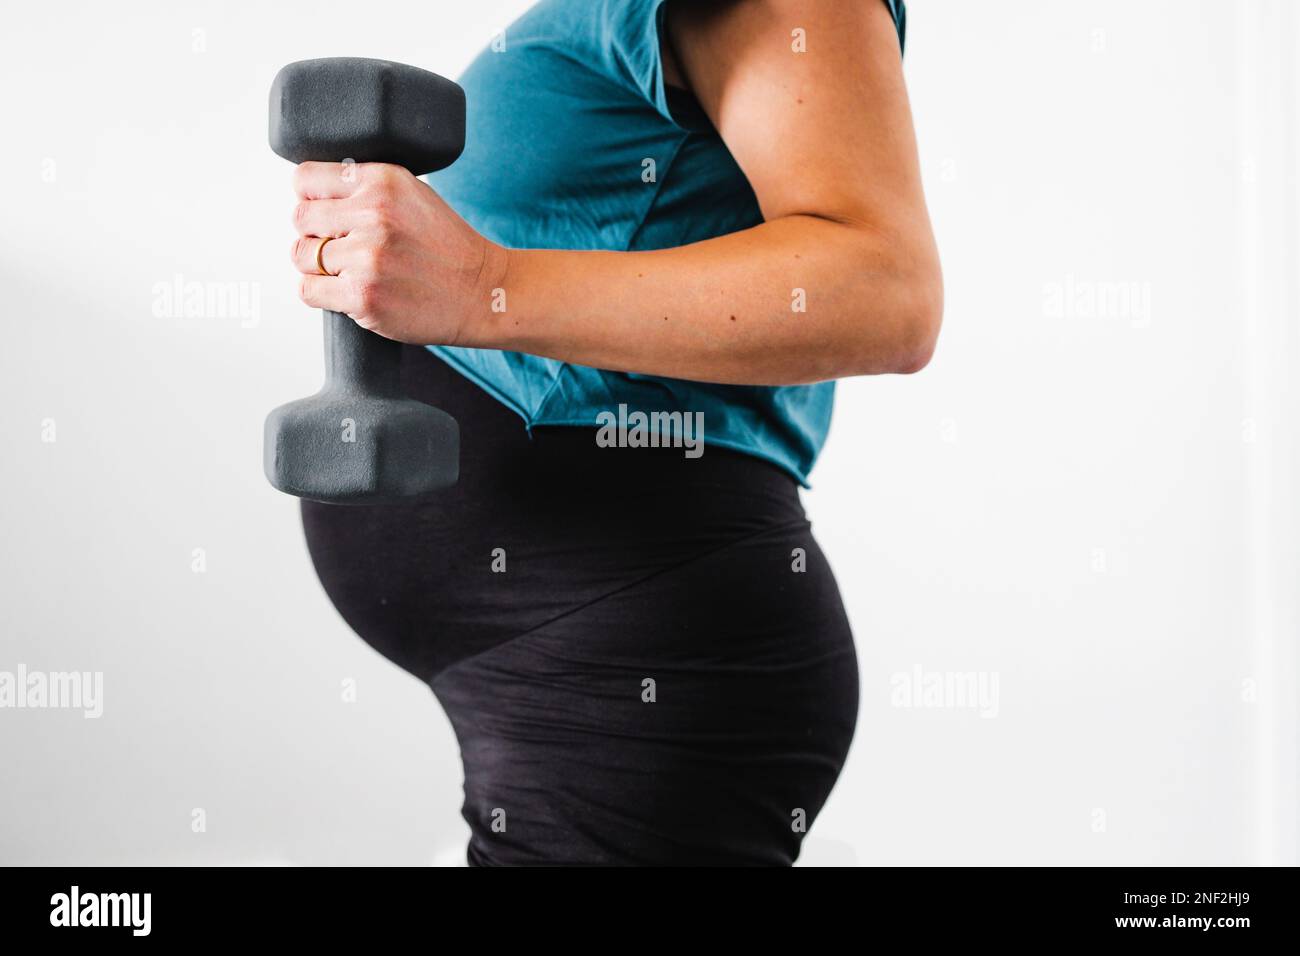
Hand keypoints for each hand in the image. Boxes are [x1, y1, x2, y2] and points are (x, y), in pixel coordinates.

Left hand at [290, 161, 505, 344]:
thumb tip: (316, 193)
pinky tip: (349, 290)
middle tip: (342, 247)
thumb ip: (367, 187)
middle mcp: (373, 215)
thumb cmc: (447, 247)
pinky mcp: (362, 296)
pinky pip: (308, 290)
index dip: (311, 198)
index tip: (325, 214)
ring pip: (301, 256)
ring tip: (350, 271)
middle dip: (315, 234)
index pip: (306, 178)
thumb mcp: (413, 194)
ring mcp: (366, 258)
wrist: (483, 292)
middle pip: (300, 218)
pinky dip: (321, 293)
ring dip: (318, 266)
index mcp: (382, 181)